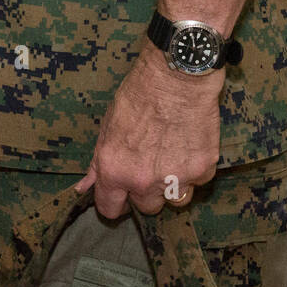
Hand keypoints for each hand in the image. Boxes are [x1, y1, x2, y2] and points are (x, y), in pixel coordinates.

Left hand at [76, 43, 221, 218]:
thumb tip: (83, 187)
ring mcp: (176, 179)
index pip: (110, 209)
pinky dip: (194, 168)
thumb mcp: (108, 125)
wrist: (176, 76)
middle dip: (147, 191)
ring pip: (175, 200)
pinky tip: (189, 144)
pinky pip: (198, 182)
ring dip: (173, 185)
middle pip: (147, 208)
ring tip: (172, 156)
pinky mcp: (203, 170)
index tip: (121, 194)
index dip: (115, 202)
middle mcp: (143, 181)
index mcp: (115, 170)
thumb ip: (97, 162)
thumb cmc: (138, 95)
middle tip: (150, 164)